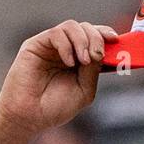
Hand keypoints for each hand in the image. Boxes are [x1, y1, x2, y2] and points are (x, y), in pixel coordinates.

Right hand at [0, 20, 117, 133]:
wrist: (28, 117)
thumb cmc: (54, 108)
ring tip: (84, 60)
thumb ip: (93, 70)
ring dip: (83, 40)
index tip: (115, 39)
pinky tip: (69, 62)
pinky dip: (66, 45)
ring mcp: (50, 47)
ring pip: (71, 26)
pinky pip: (56, 34)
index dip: (105, 34)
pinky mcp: (35, 45)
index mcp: (78, 60)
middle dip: (96, 38)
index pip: (94, 38)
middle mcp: (65, 50)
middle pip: (86, 28)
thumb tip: (100, 50)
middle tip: (98, 55)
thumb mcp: (84, 91)